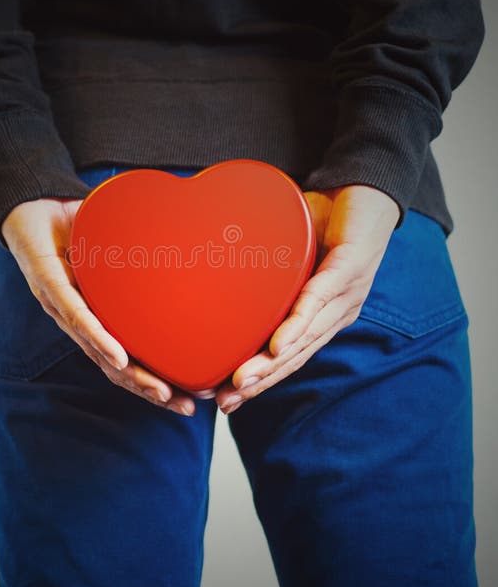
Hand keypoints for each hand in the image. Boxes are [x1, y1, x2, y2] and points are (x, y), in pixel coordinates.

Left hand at [1, 197, 204, 415]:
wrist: (31, 201)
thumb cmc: (77, 228)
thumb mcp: (121, 249)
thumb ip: (149, 261)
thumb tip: (193, 256)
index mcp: (94, 317)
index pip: (124, 362)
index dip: (153, 383)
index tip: (189, 397)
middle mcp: (76, 320)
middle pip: (114, 368)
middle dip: (150, 391)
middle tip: (186, 407)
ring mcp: (60, 304)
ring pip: (97, 351)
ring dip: (131, 375)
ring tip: (161, 392)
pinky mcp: (47, 283)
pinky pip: (75, 315)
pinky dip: (98, 337)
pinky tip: (118, 356)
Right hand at [214, 184, 400, 414]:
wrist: (369, 185)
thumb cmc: (326, 220)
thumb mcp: (289, 253)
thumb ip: (265, 270)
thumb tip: (218, 271)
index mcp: (325, 314)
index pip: (292, 356)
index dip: (263, 380)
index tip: (228, 399)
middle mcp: (338, 312)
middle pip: (297, 356)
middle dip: (261, 383)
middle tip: (226, 401)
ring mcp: (347, 294)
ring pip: (305, 337)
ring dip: (273, 364)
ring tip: (243, 381)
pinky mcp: (350, 269)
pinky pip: (318, 300)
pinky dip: (297, 325)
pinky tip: (277, 345)